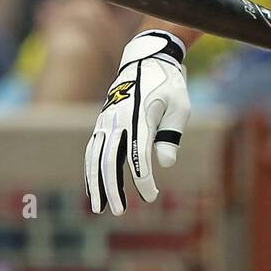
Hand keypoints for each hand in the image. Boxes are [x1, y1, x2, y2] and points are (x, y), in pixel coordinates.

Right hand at [85, 30, 190, 214]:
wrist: (147, 58)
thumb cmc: (169, 85)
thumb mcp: (179, 105)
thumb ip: (171, 134)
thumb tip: (165, 163)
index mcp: (140, 115)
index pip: (138, 154)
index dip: (143, 178)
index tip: (151, 196)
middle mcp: (118, 118)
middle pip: (110, 159)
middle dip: (112, 187)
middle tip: (119, 211)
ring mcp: (106, 119)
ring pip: (95, 156)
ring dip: (96, 183)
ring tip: (99, 207)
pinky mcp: (102, 121)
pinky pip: (92, 149)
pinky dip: (90, 168)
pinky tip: (93, 187)